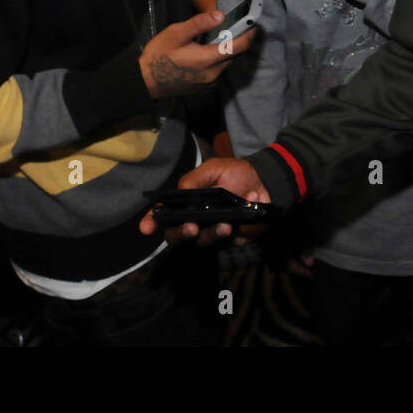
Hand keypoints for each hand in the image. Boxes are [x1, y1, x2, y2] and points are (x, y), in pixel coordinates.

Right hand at [137, 11, 256, 98]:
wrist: (145, 81)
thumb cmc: (158, 55)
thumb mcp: (176, 34)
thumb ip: (199, 24)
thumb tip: (221, 15)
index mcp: (208, 59)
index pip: (239, 46)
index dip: (249, 34)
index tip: (254, 23)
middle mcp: (214, 73)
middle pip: (235, 55)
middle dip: (239, 40)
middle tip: (237, 26)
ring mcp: (210, 83)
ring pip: (227, 63)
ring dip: (228, 50)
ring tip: (222, 36)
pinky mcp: (204, 87)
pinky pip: (219, 71)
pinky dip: (219, 60)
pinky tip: (209, 51)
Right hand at [138, 157, 271, 244]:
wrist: (266, 182)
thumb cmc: (236, 174)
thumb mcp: (214, 169)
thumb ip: (194, 179)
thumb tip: (179, 193)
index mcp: (187, 203)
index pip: (164, 215)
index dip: (152, 221)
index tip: (146, 227)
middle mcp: (195, 219)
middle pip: (176, 235)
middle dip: (179, 234)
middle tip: (190, 228)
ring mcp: (211, 231)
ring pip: (200, 242)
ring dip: (210, 234)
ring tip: (224, 225)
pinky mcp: (229, 240)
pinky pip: (223, 243)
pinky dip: (229, 232)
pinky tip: (236, 222)